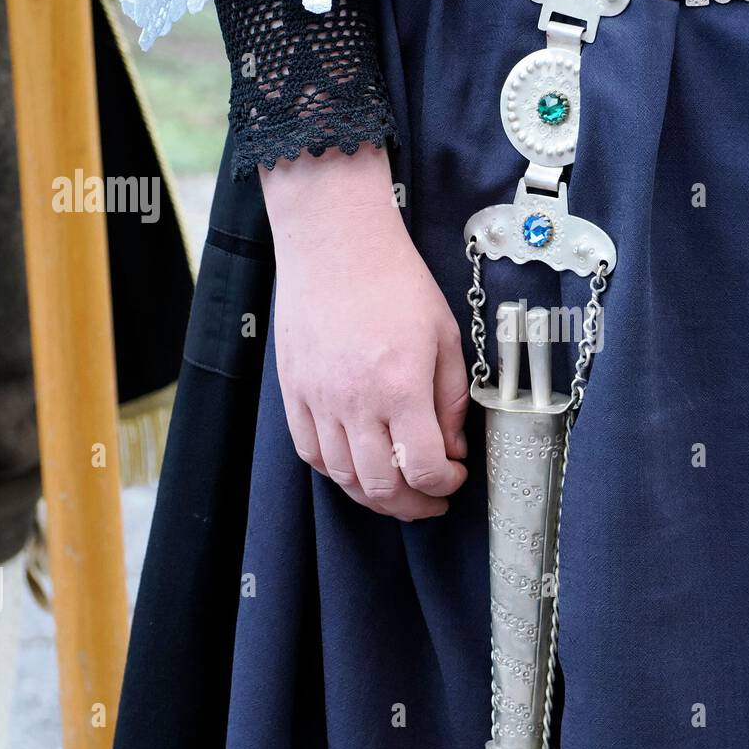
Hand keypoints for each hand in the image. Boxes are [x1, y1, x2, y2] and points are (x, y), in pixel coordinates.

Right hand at [262, 145, 468, 520]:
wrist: (336, 243)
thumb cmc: (395, 281)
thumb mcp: (445, 336)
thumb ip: (452, 400)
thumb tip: (453, 447)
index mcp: (400, 387)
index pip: (421, 468)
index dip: (444, 485)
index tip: (455, 477)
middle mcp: (355, 401)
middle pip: (381, 487)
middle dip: (413, 505)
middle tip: (431, 499)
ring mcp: (318, 399)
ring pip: (342, 478)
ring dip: (375, 496)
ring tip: (398, 491)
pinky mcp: (294, 392)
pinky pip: (310, 453)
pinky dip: (336, 472)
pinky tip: (357, 468)